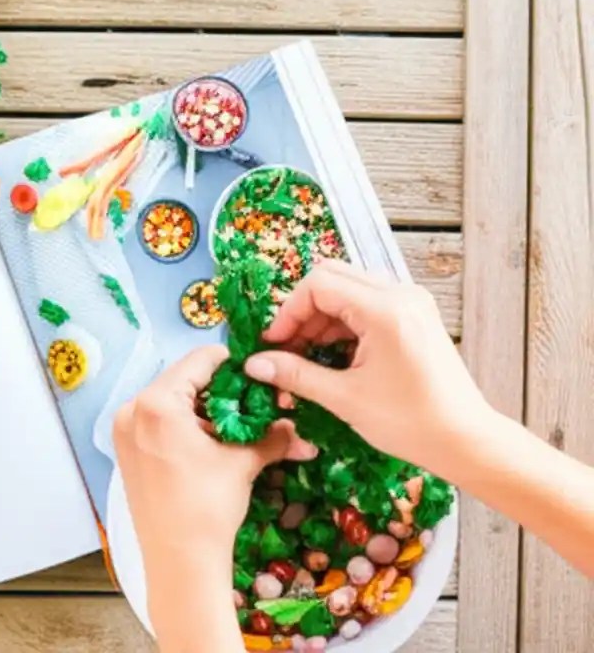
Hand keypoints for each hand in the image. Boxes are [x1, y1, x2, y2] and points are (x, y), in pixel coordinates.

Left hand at [113, 346, 315, 602]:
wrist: (178, 561)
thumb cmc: (206, 508)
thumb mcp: (242, 463)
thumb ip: (272, 436)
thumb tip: (297, 426)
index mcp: (157, 403)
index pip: (199, 361)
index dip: (233, 364)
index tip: (257, 373)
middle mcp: (132, 410)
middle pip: (183, 380)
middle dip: (219, 390)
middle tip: (252, 403)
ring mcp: (124, 431)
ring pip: (170, 402)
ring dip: (202, 410)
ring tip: (234, 427)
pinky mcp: (125, 450)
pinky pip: (158, 422)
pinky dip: (184, 426)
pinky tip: (210, 444)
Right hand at [242, 260, 488, 473]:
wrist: (466, 440)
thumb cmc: (410, 422)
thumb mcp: (344, 398)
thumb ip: (296, 374)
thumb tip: (254, 364)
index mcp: (385, 309)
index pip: (319, 284)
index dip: (288, 311)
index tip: (273, 344)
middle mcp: (400, 295)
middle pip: (332, 278)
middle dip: (302, 312)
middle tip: (286, 349)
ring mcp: (411, 304)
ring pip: (348, 291)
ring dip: (320, 320)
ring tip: (306, 359)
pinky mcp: (414, 317)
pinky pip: (366, 306)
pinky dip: (343, 326)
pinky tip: (333, 358)